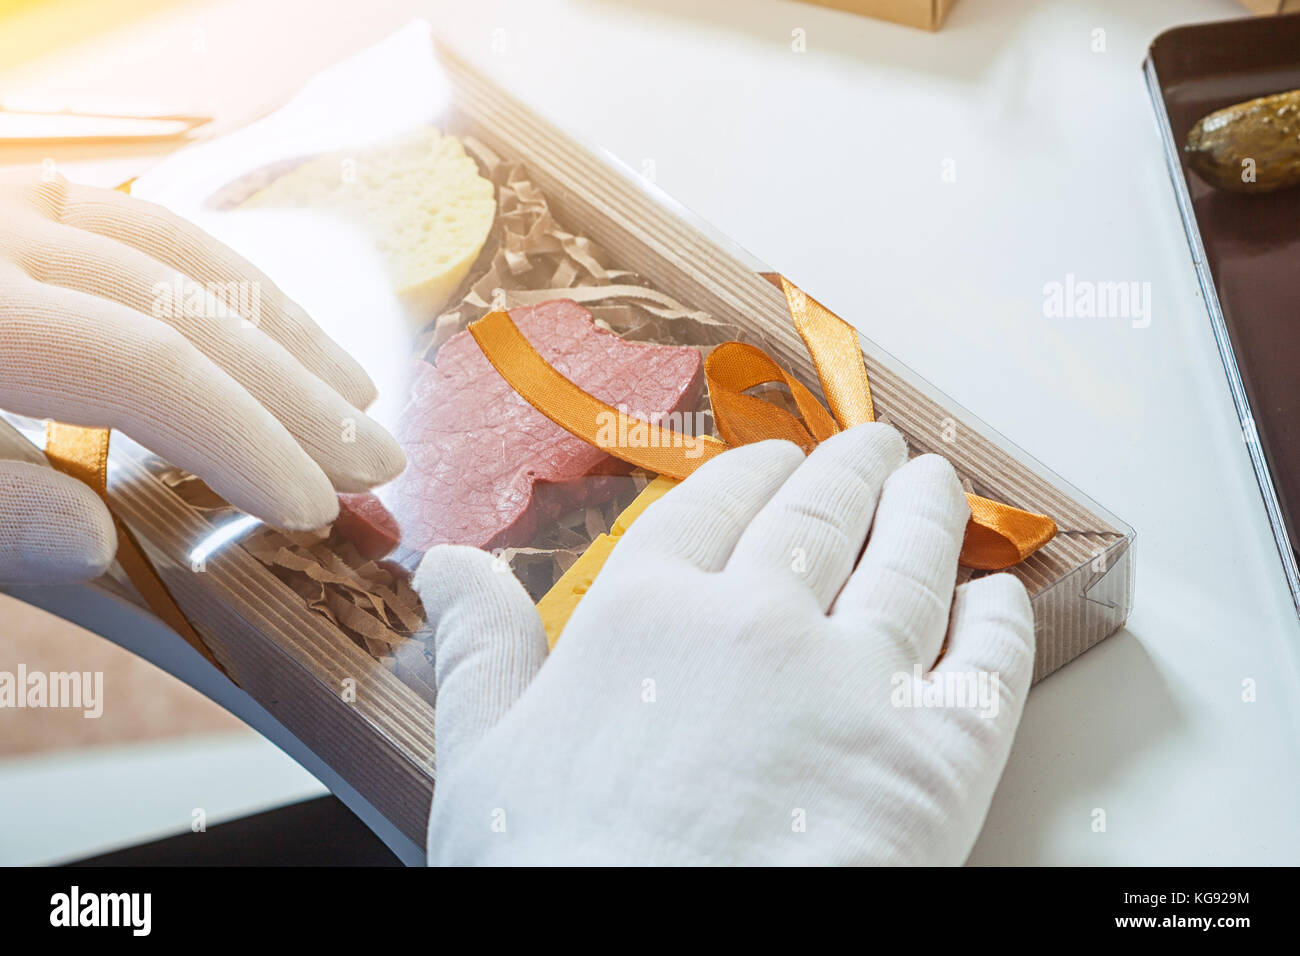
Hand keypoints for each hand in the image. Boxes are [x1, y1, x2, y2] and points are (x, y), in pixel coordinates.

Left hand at [0, 169, 403, 583]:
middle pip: (182, 307)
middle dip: (293, 392)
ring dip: (279, 326)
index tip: (312, 511)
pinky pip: (139, 220)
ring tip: (356, 392)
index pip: (144, 369)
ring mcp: (5, 203)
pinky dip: (219, 278)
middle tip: (377, 463)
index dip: (243, 441)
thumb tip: (92, 542)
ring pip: (174, 249)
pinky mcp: (9, 201)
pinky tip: (262, 325)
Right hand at [418, 423, 1033, 864]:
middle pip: (818, 517)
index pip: (712, 509)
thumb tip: (445, 562)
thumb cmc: (556, 878)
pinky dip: (999, 618)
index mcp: (646, 611)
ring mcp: (851, 680)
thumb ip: (481, 649)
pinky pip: (984, 660)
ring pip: (907, 564)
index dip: (751, 473)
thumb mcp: (484, 761)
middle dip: (850, 472)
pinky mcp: (933, 757)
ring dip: (928, 514)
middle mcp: (754, 620)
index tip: (773, 459)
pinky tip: (1000, 596)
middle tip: (875, 448)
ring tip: (936, 486)